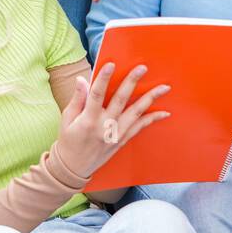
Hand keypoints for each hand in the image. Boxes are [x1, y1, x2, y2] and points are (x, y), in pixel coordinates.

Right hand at [55, 62, 170, 178]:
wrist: (74, 168)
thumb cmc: (68, 140)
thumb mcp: (67, 119)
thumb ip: (77, 99)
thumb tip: (82, 79)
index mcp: (88, 119)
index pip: (97, 94)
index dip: (103, 78)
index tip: (111, 64)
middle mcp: (105, 126)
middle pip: (121, 100)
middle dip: (132, 82)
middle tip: (142, 68)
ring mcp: (116, 134)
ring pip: (136, 112)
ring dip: (150, 98)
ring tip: (164, 88)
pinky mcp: (122, 140)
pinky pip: (140, 127)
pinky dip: (152, 119)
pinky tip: (164, 112)